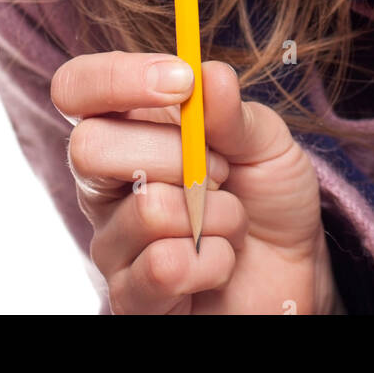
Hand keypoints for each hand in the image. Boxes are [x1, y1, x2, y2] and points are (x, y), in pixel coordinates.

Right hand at [51, 50, 341, 314]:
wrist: (297, 271)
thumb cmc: (267, 195)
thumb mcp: (264, 140)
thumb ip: (232, 110)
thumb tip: (207, 74)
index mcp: (124, 129)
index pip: (76, 87)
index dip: (117, 78)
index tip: (181, 81)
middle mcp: (104, 184)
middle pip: (89, 147)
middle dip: (175, 152)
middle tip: (222, 169)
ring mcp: (113, 244)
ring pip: (145, 209)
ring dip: (214, 213)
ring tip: (229, 221)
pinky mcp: (131, 298)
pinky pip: (163, 268)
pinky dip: (213, 260)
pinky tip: (220, 261)